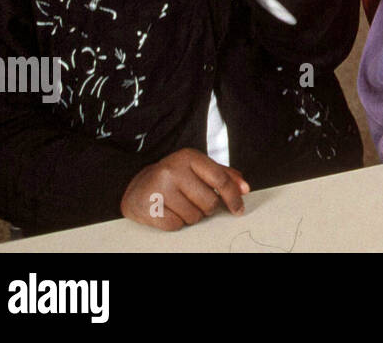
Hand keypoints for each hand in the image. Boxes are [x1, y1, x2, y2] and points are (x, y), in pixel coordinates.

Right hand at [121, 148, 248, 230]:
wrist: (138, 185)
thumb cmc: (174, 177)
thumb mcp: (197, 169)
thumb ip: (223, 176)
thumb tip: (244, 189)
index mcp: (188, 157)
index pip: (220, 180)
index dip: (233, 197)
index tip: (239, 209)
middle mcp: (173, 170)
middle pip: (210, 202)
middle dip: (208, 207)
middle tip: (196, 200)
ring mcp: (159, 189)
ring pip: (194, 217)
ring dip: (192, 216)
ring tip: (180, 204)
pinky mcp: (149, 208)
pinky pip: (177, 226)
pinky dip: (177, 223)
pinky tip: (169, 211)